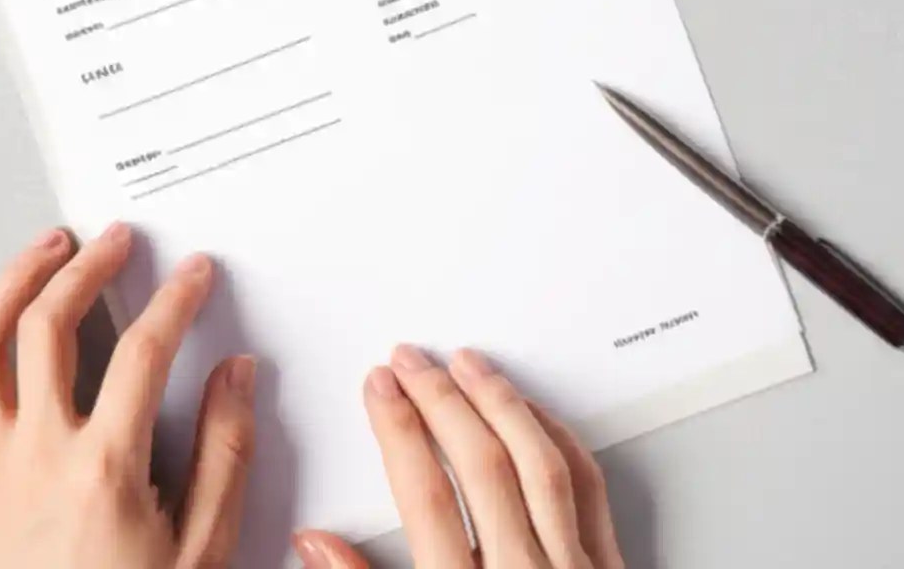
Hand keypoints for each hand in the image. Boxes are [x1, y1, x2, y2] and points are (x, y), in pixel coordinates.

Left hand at [0, 224, 255, 568]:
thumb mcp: (203, 546)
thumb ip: (225, 454)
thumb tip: (236, 378)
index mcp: (103, 468)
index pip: (141, 352)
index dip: (174, 299)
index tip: (193, 273)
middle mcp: (37, 453)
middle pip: (49, 326)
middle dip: (88, 268)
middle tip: (117, 241)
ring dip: (15, 283)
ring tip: (45, 249)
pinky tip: (1, 320)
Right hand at [294, 346, 624, 568]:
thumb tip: (315, 544)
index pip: (425, 498)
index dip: (398, 431)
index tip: (379, 387)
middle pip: (481, 466)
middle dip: (441, 401)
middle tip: (411, 359)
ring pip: (540, 464)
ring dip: (501, 403)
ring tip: (469, 364)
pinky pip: (587, 486)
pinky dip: (558, 438)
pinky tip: (534, 413)